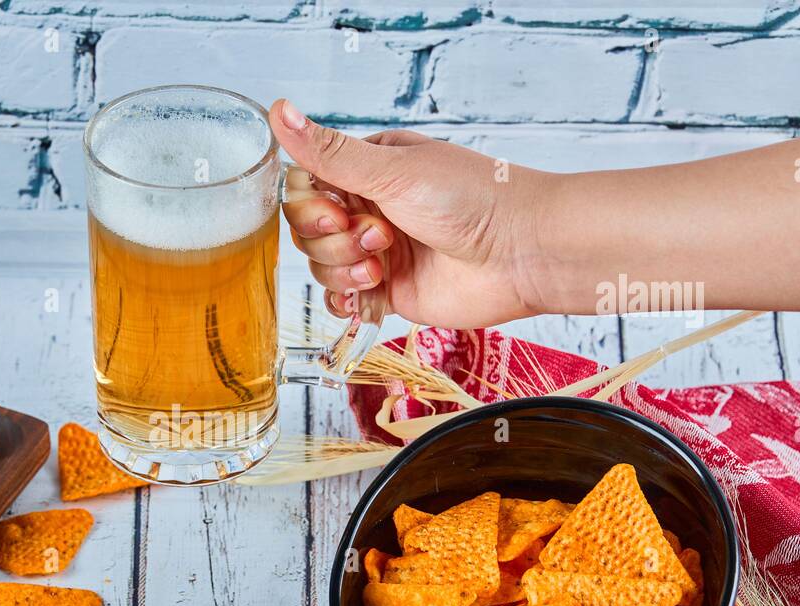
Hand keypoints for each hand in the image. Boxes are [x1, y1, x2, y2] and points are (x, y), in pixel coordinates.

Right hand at [269, 99, 555, 328]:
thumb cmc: (472, 199)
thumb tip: (280, 112)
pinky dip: (346, 299)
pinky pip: (342, 298)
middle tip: (376, 238)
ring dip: (343, 269)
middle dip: (332, 240)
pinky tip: (370, 291)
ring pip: (322, 265)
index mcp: (370, 169)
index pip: (306, 188)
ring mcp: (378, 251)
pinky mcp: (389, 290)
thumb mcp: (392, 170)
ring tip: (381, 265)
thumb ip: (329, 153)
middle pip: (309, 230)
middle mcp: (371, 208)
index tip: (339, 214)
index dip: (311, 209)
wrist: (520, 253)